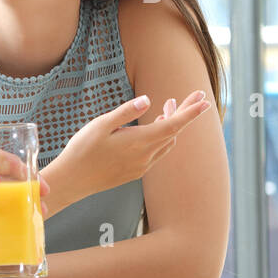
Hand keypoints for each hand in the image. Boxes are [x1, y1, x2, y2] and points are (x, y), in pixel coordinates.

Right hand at [45, 90, 210, 210]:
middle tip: (196, 95)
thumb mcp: (101, 125)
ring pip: (166, 143)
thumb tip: (147, 100)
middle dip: (186, 113)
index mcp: (138, 142)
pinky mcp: (135, 172)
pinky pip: (157, 153)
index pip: (172, 125)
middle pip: (173, 132)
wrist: (72, 181)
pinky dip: (162, 138)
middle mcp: (145, 156)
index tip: (205, 101)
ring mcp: (141, 166)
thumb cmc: (82, 149)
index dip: (190, 113)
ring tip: (169, 106)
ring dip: (172, 125)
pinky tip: (154, 128)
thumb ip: (125, 112)